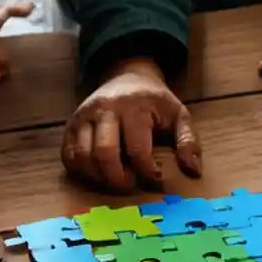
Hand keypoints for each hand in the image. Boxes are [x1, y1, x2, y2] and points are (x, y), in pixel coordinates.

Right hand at [62, 58, 201, 191]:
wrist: (127, 76)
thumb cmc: (155, 101)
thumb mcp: (179, 115)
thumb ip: (188, 141)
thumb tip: (193, 171)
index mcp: (134, 107)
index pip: (137, 149)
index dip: (147, 171)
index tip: (156, 176)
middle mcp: (104, 109)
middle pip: (104, 154)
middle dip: (119, 179)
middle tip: (132, 184)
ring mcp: (83, 116)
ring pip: (82, 156)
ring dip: (99, 177)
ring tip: (116, 180)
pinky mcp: (71, 124)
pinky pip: (68, 155)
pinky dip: (81, 171)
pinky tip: (98, 174)